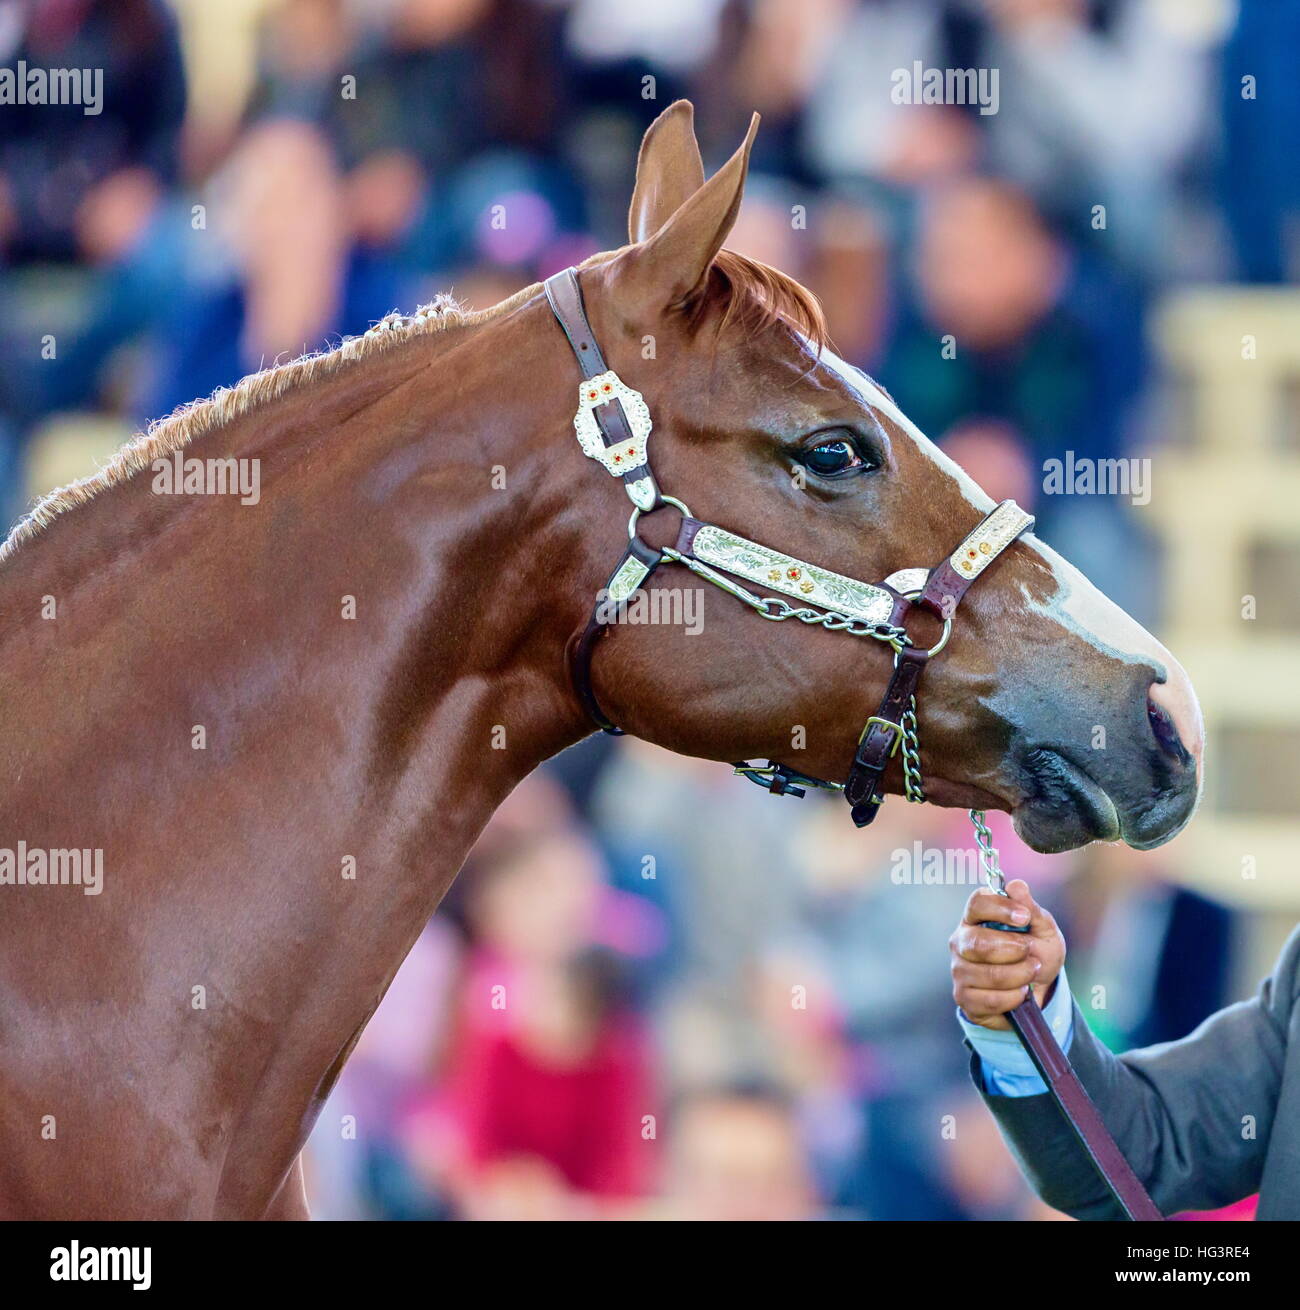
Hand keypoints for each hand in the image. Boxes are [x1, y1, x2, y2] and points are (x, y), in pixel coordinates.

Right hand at [950, 879, 1065, 1029]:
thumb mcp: (1044, 930)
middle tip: (1030, 953)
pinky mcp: (964, 997)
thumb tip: (1016, 886)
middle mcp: (961, 941)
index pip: (977, 903)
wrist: (1038, 991)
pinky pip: (991, 999)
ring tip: (1030, 973)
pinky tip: (1020, 993)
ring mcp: (959, 970)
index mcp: (976, 918)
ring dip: (1020, 976)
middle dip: (1013, 950)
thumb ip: (1031, 909)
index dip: (1000, 908)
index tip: (1024, 917)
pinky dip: (1014, 997)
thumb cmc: (1036, 953)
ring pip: (988, 974)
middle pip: (977, 943)